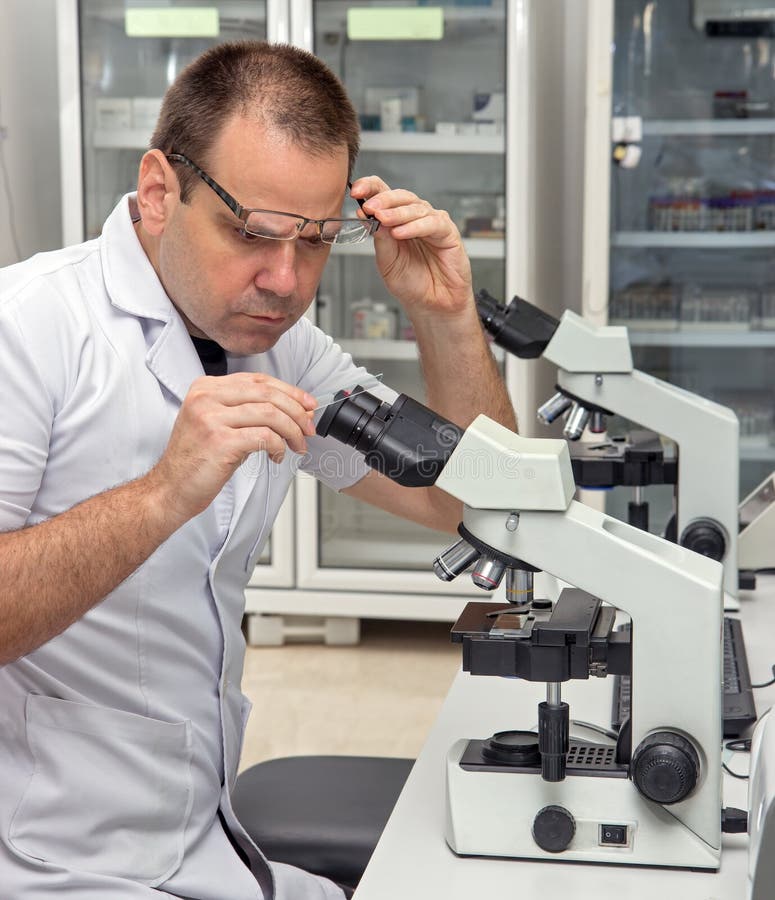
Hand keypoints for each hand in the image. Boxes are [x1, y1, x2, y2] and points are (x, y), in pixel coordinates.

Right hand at [149, 373, 316, 523]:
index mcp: (206, 388)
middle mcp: (206, 398)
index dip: (290, 391)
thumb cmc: (197, 460)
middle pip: (267, 394)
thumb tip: (294, 409)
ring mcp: (211, 418)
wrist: (171, 489)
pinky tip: (277, 456)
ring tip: (297, 445)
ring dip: (292, 431)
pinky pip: (264, 436)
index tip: (308, 405)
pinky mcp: (219, 441)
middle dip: (297, 411)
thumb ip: (249, 412)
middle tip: (309, 429)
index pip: (258, 380)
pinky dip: (279, 446)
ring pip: (270, 414)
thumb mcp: (219, 425)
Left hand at [350, 177, 472, 320]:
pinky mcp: (448, 233)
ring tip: (383, 219)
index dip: (370, 188)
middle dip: (383, 200)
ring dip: (397, 213)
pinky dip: (415, 226)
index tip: (356, 191)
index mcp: (397, 221)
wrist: (431, 305)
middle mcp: (415, 218)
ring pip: (416, 208)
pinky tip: (401, 232)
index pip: (383, 195)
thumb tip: (369, 215)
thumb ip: (380, 238)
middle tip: (370, 207)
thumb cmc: (411, 284)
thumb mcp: (387, 261)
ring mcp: (432, 223)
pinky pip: (432, 223)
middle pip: (400, 196)